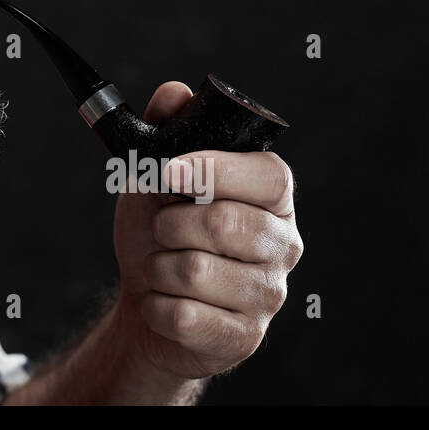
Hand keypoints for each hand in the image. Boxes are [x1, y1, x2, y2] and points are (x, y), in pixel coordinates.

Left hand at [111, 81, 302, 380]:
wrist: (146, 298)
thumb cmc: (160, 231)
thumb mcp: (156, 176)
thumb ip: (167, 129)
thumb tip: (175, 92)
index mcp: (271, 198)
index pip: (269, 176)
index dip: (216, 170)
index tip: (168, 172)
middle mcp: (283, 245)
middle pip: (227, 224)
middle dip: (171, 223)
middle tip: (161, 228)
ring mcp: (269, 295)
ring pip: (197, 271)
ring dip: (158, 266)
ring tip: (162, 265)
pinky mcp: (245, 337)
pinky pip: (185, 314)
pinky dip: (157, 304)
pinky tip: (165, 300)